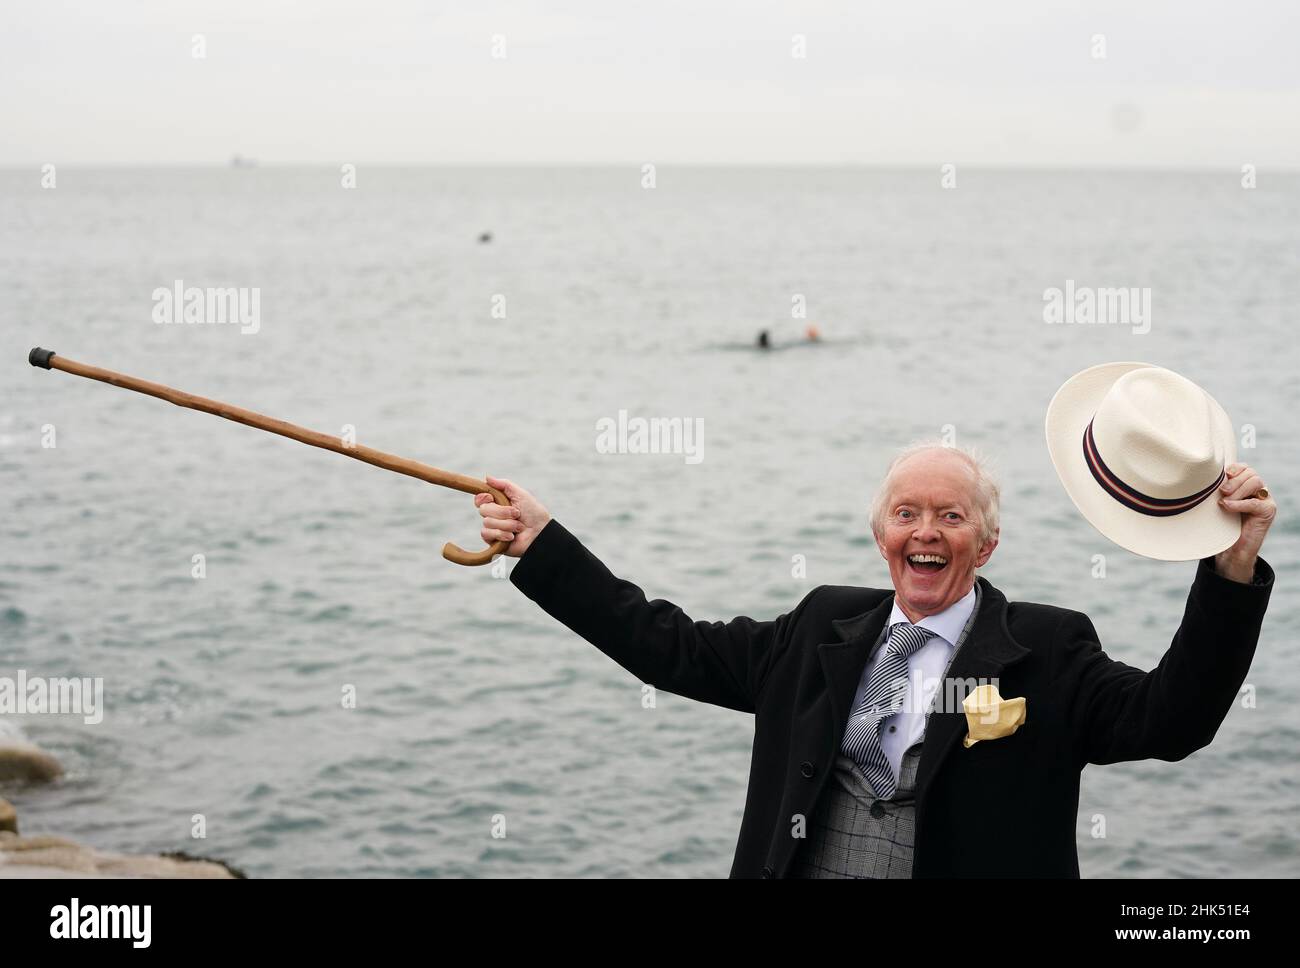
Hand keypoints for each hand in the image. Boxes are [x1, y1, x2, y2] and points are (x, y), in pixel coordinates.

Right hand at [474, 476, 550, 557]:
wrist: (541, 534)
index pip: (480, 499)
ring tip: (519, 527)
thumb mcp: (521, 494)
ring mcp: (493, 528)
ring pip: (487, 522)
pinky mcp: (493, 541)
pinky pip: (486, 534)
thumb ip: (504, 485)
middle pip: (483, 509)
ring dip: (507, 524)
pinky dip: (501, 534)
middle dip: (502, 512)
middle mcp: (493, 515)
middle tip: (517, 514)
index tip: (491, 498)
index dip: (483, 498)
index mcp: (498, 503)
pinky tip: (512, 536)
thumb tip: (487, 477)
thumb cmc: (534, 514)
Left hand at [1214, 462, 1275, 582]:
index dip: (1234, 468)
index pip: (1245, 468)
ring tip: (1224, 501)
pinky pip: (1256, 502)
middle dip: (1234, 480)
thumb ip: (1215, 491)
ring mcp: (1265, 500)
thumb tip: (1199, 477)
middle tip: (1221, 492)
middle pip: (1251, 473)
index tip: (1222, 474)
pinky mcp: (1267, 511)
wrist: (1231, 549)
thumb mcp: (1216, 503)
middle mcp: (1257, 490)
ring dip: (1238, 490)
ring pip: (1256, 482)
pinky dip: (1240, 503)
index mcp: (1246, 485)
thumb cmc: (1220, 525)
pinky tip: (1227, 506)